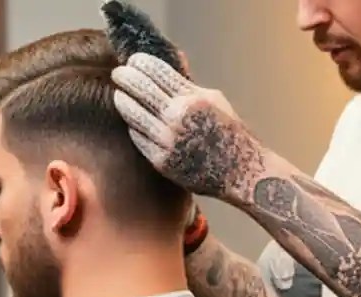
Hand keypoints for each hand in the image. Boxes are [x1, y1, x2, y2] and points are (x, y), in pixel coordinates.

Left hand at [112, 53, 267, 203]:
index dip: (140, 63)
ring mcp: (167, 140)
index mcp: (193, 99)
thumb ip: (189, 85)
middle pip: (140, 89)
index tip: (133, 61)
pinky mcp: (161, 161)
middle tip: (118, 74)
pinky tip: (133, 121)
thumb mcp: (216, 101)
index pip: (157, 72)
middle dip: (125, 77)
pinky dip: (134, 127)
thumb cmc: (232, 134)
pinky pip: (138, 138)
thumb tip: (169, 66)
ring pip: (133, 114)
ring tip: (119, 95)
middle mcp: (177, 117)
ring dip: (123, 101)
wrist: (241, 172)